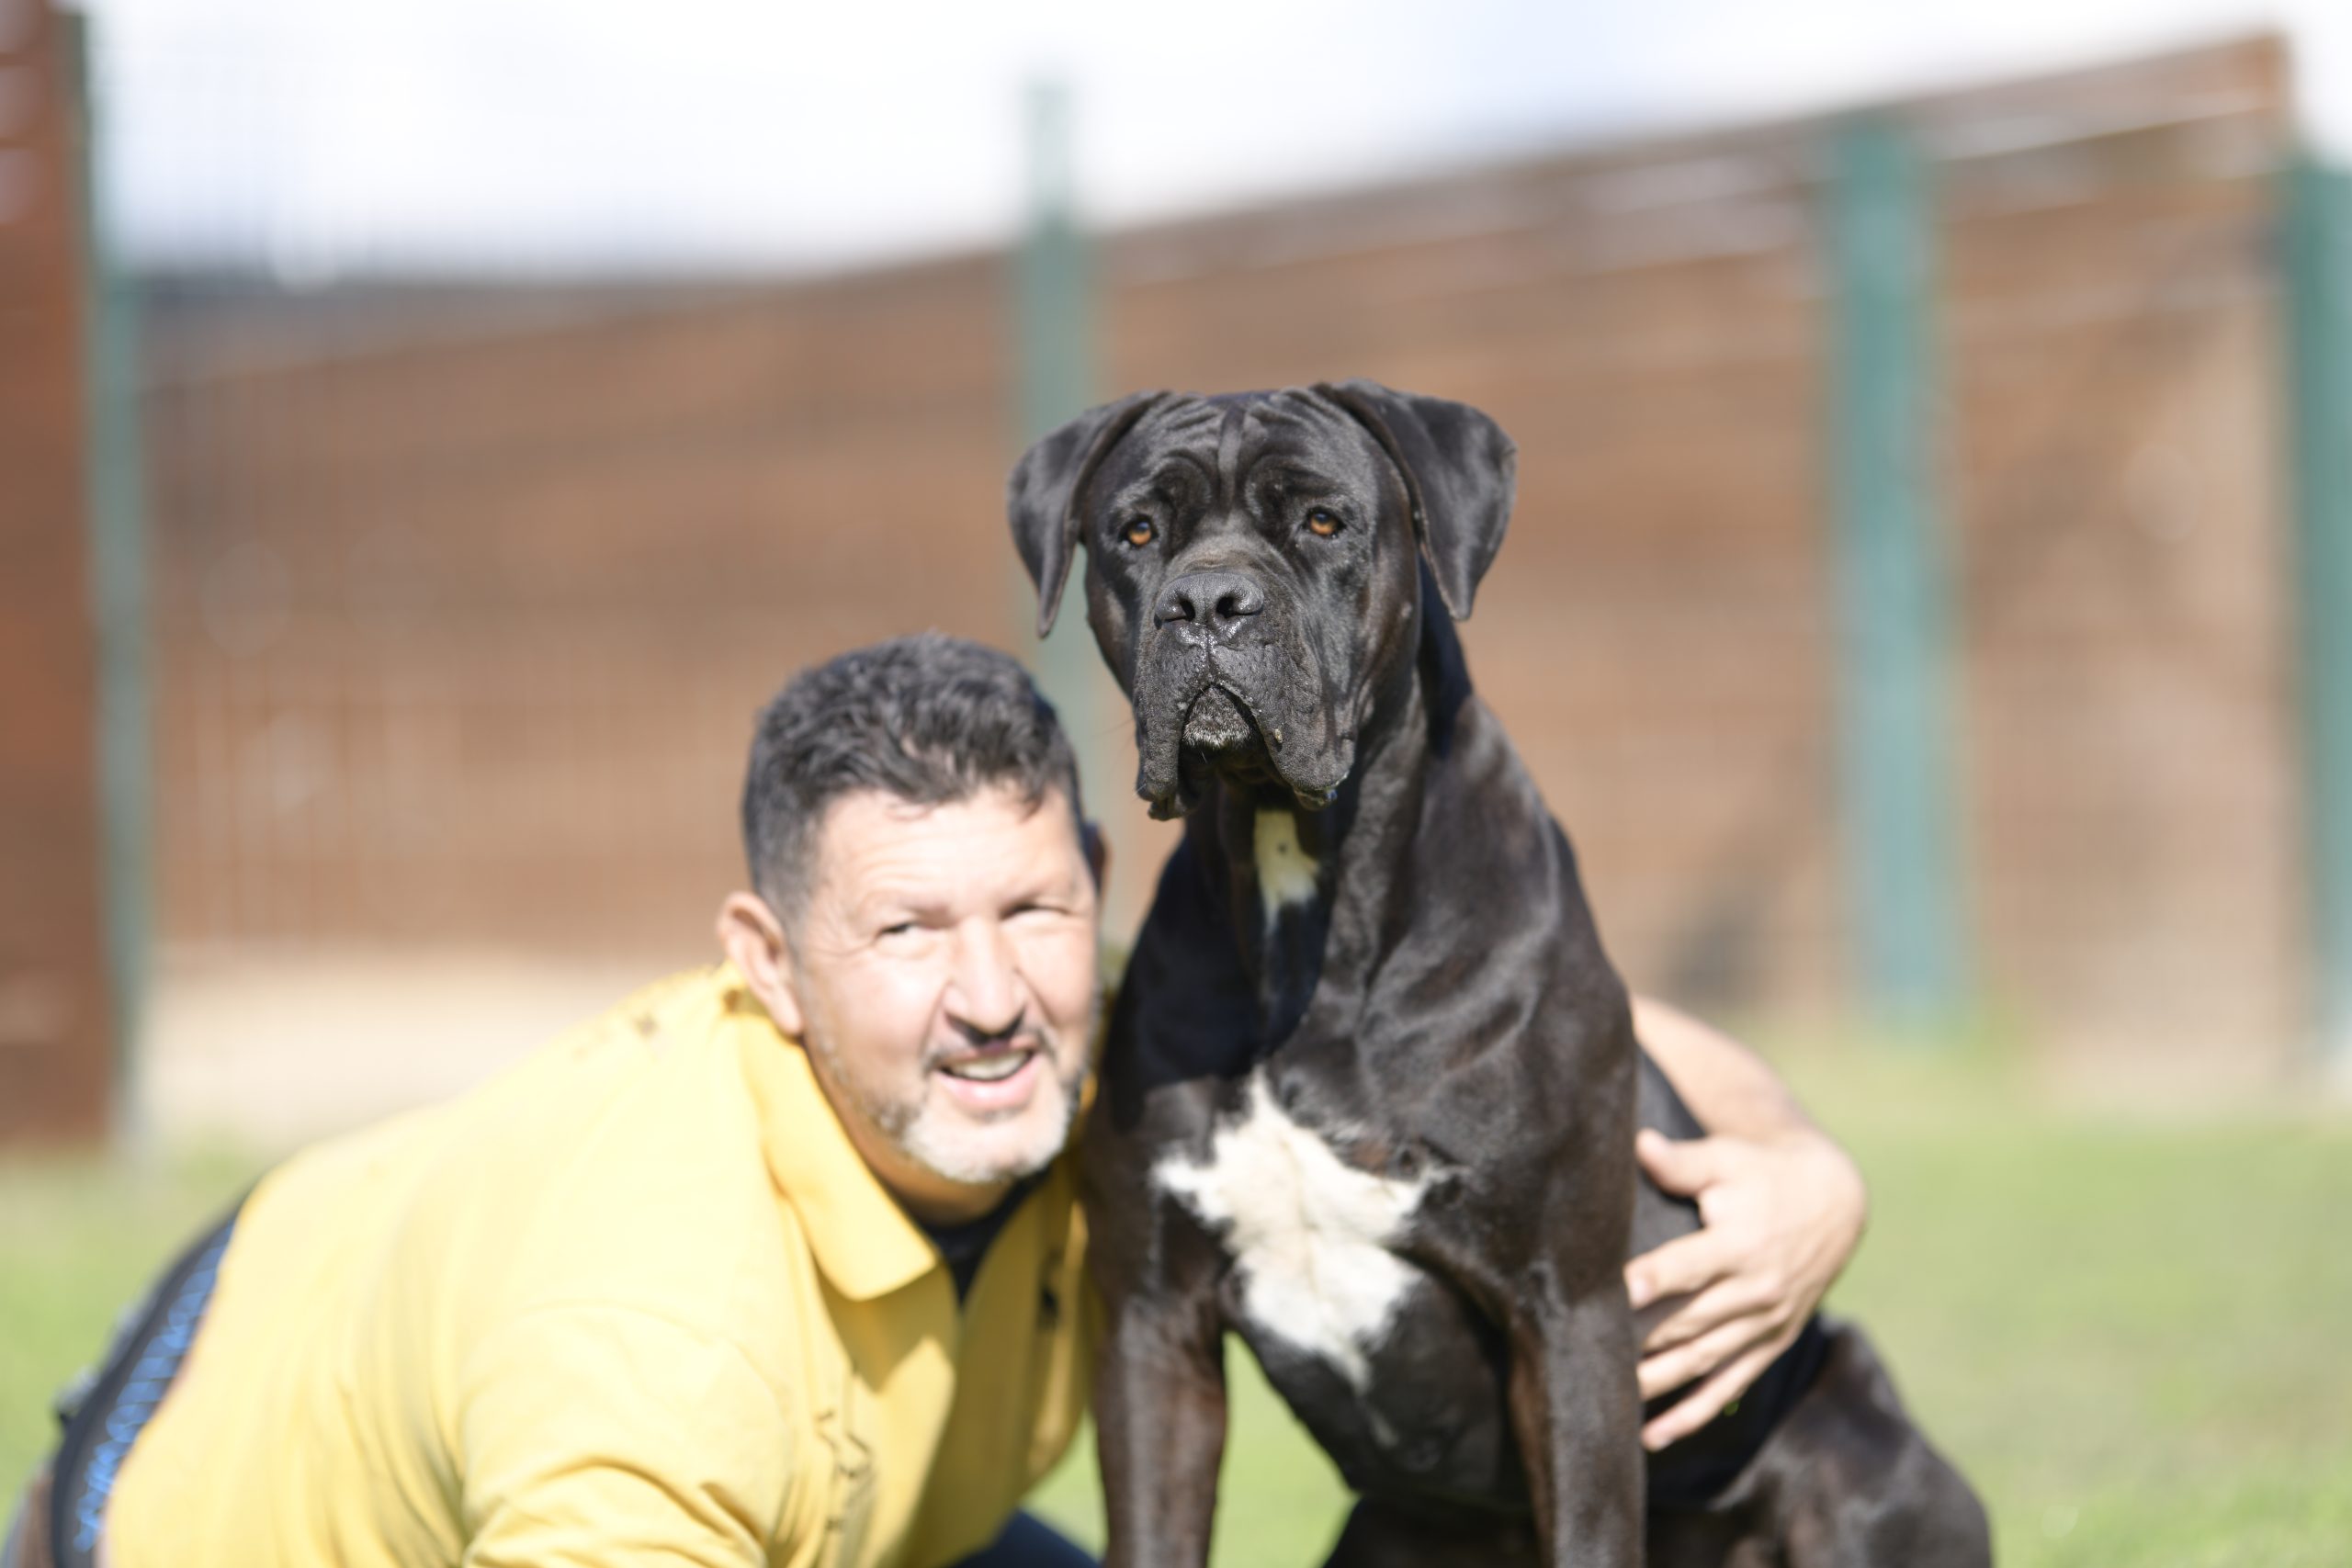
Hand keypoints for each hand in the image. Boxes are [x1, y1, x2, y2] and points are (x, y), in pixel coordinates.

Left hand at [1621, 1126, 1865, 1449]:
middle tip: (1585, 1357)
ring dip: (1655, 1384)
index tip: (1617, 1291)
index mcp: (1743, 1244)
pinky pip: (1728, 1386)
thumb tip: (1639, 1142)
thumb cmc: (1762, 1174)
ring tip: (1606, 1402)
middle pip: (1688, 1321)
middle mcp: (1756, 1290)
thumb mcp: (1728, 1158)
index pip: (1691, 1265)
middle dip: (1638, 1341)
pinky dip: (1692, 1414)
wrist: (1832, 1204)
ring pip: (1701, 1361)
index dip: (1655, 1278)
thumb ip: (1682, 1161)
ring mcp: (1764, 1324)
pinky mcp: (1768, 1344)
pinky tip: (1652, 1436)